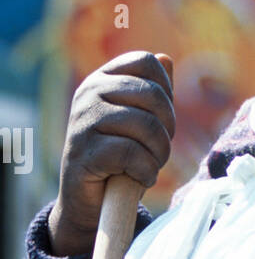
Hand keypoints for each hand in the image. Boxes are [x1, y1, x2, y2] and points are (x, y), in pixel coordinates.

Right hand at [48, 51, 174, 256]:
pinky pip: (132, 154)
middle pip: (152, 94)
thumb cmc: (120, 158)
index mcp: (102, 79)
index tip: (160, 119)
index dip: (165, 91)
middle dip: (166, 128)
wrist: (90, 200)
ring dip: (158, 154)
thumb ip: (151, 92)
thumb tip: (164, 59)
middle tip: (158, 150)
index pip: (145, 62)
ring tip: (150, 165)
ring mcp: (83, 121)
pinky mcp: (84, 152)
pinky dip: (146, 172)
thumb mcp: (138, 121)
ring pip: (146, 125)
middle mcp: (89, 93)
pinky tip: (140, 178)